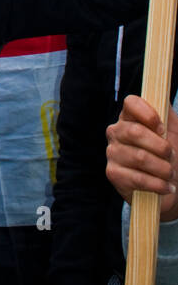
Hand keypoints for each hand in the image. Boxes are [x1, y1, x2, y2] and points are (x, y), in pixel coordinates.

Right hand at [106, 94, 177, 219]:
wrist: (170, 185)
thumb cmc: (171, 155)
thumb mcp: (174, 132)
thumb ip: (167, 115)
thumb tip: (162, 98)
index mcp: (130, 117)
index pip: (130, 103)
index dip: (148, 114)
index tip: (162, 128)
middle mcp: (116, 131)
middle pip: (135, 132)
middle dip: (161, 147)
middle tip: (172, 155)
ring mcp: (112, 152)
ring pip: (139, 157)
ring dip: (163, 168)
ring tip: (170, 173)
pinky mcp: (113, 174)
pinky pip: (138, 178)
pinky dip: (158, 184)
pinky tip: (166, 186)